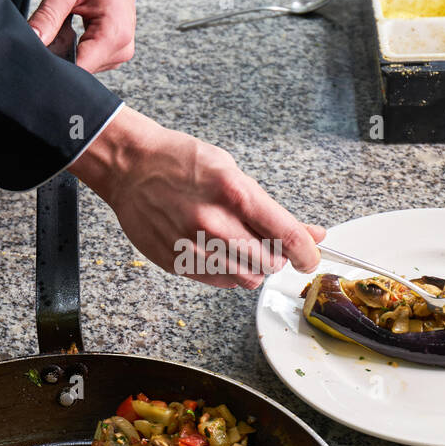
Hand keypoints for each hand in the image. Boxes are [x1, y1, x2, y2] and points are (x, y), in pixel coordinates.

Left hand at [28, 0, 136, 72]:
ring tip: (64, 22)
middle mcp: (122, 48)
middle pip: (80, 69)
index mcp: (115, 33)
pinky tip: (71, 28)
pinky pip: (88, 59)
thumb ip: (47, 15)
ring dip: (65, 49)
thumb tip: (31, 40)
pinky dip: (73, 47)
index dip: (53, 62)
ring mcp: (120, 52)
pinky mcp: (113, 51)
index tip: (37, 48)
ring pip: (82, 66)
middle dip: (58, 52)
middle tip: (51, 25)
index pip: (79, 68)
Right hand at [70, 106, 323, 289]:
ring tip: (238, 245)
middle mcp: (213, 223)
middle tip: (266, 243)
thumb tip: (313, 233)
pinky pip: (220, 282)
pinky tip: (217, 250)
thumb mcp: (234, 174)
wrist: (131, 167)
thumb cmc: (182, 163)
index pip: (287, 236)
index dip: (306, 253)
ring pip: (246, 279)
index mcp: (234, 193)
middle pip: (269, 263)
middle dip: (276, 257)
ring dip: (252, 267)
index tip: (309, 258)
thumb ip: (274, 211)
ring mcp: (193, 245)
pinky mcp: (177, 262)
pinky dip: (228, 272)